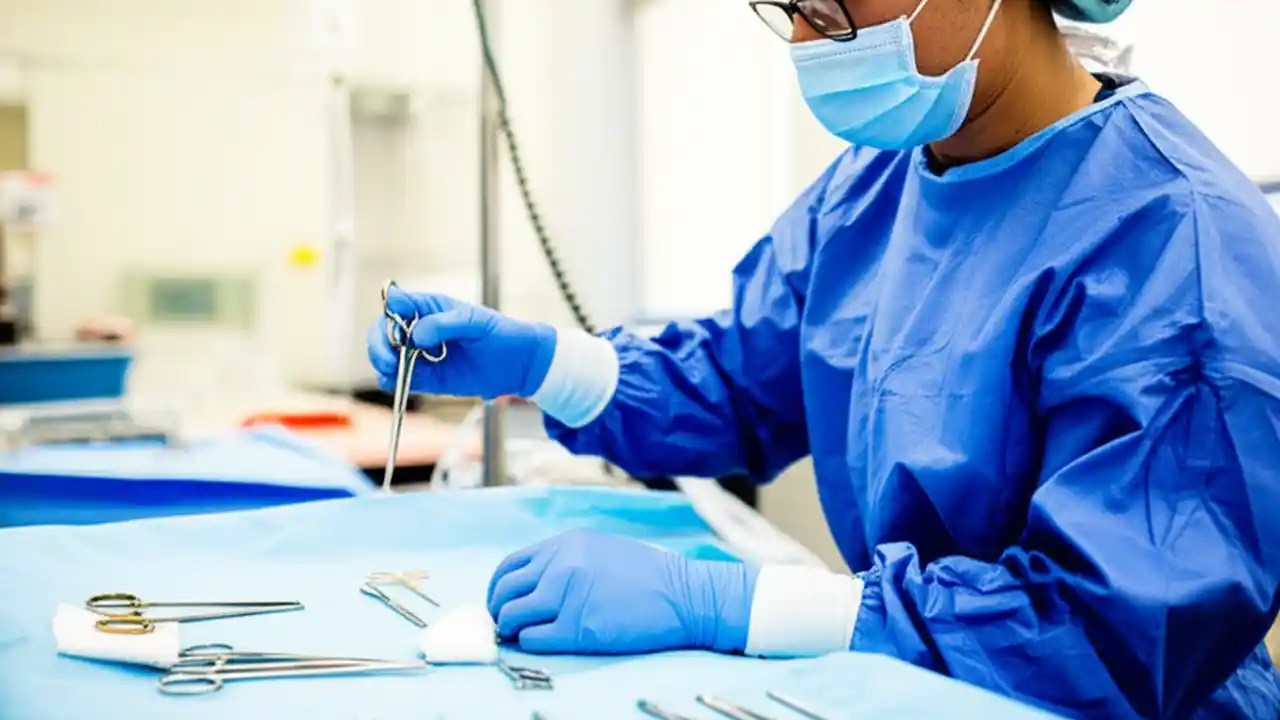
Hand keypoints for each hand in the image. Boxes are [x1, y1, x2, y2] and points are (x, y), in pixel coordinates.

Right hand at [367, 287, 556, 398]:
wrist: (518, 364)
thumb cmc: (500, 333)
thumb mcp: (475, 321)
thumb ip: (444, 324)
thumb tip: (416, 335)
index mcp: (429, 307)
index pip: (396, 305)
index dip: (388, 315)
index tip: (396, 329)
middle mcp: (420, 329)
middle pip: (383, 332)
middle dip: (379, 344)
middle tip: (391, 358)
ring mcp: (421, 354)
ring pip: (385, 356)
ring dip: (382, 362)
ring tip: (395, 370)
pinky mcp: (426, 378)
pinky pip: (398, 379)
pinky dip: (391, 381)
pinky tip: (396, 382)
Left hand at [486, 530, 756, 654]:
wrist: (684, 595)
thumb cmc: (648, 575)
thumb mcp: (601, 549)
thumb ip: (565, 560)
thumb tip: (532, 585)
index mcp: (565, 545)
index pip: (510, 566)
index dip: (499, 587)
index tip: (502, 601)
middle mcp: (561, 566)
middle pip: (505, 591)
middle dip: (498, 610)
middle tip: (504, 623)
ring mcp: (568, 597)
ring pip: (513, 616)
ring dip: (510, 628)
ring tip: (520, 635)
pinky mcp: (578, 629)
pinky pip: (534, 639)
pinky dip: (529, 642)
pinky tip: (540, 641)